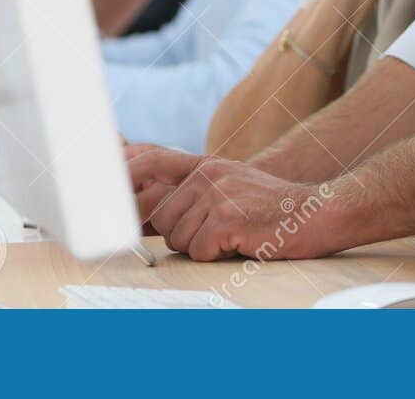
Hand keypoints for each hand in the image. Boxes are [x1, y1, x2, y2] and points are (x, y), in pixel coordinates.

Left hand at [126, 145, 340, 261]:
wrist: (316, 213)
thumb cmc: (272, 209)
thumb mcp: (230, 187)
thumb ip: (192, 193)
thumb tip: (150, 211)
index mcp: (205, 164)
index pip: (151, 160)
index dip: (122, 170)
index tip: (97, 177)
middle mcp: (208, 172)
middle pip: (159, 214)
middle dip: (176, 233)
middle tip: (207, 233)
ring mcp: (217, 193)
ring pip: (176, 236)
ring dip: (198, 246)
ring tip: (230, 237)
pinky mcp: (227, 217)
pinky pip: (197, 249)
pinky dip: (215, 255)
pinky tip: (238, 243)